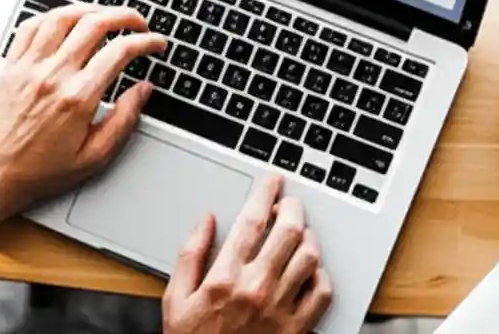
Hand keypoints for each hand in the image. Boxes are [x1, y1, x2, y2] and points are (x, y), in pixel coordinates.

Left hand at [0, 4, 166, 261]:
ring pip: (62, 16)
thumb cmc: (43, 169)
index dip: (146, 41)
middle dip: (125, 16)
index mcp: (77, 97)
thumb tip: (144, 90)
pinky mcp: (12, 66)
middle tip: (138, 22)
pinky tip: (67, 20)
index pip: (119, 51)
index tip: (155, 43)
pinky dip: (53, 15)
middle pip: (94, 24)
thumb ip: (124, 119)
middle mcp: (53, 75)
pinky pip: (31, 26)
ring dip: (90, 8)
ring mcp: (29, 67)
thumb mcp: (96, 156)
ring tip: (106, 14)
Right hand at [163, 176, 332, 333]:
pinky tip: (309, 270)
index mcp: (225, 278)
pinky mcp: (298, 328)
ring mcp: (281, 308)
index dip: (266, 192)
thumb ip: (190, 254)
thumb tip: (205, 219)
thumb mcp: (175, 300)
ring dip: (308, 237)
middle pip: (289, 230)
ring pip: (310, 255)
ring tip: (299, 234)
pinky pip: (323, 290)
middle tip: (289, 203)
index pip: (252, 220)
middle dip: (293, 207)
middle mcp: (258, 288)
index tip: (273, 180)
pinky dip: (321, 274)